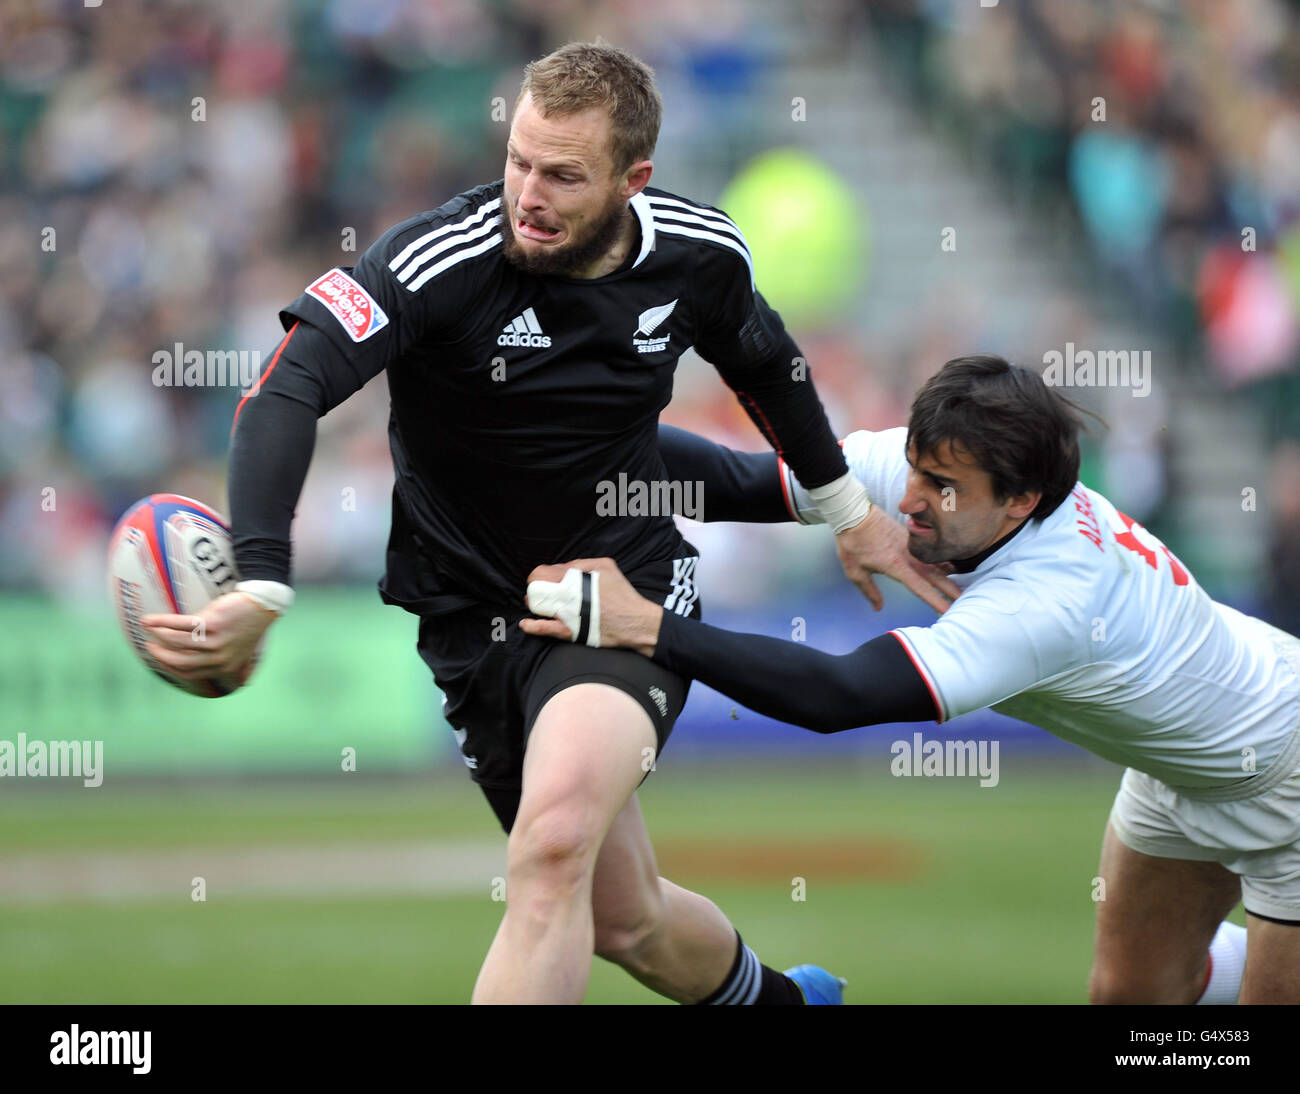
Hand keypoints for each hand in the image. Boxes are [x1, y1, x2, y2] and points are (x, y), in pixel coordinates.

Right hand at [140, 591, 277, 687]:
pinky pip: (179, 625)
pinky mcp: (211, 623)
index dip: (171, 669)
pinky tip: (149, 620)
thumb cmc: (251, 626)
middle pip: (180, 662)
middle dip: (161, 656)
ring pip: (177, 642)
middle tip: (150, 646)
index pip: (190, 673)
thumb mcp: (247, 653)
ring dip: (159, 636)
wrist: (262, 605)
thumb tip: (242, 682)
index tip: (160, 661)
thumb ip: (239, 666)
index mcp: (225, 667)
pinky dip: (161, 622)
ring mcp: (214, 641)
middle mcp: (219, 658)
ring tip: (149, 629)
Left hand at [520, 558, 662, 655]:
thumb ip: (581, 564)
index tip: (541, 579)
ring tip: (532, 603)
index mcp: (576, 577)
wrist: (634, 622)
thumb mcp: (606, 566)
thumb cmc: (622, 594)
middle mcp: (569, 595)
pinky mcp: (571, 631)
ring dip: (534, 604)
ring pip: (541, 607)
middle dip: (535, 589)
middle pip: (539, 589)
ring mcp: (568, 614)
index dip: (538, 575)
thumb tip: (560, 568)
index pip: (544, 572)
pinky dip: (534, 627)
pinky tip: (526, 624)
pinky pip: (548, 629)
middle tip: (537, 591)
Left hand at [835, 506, 961, 612]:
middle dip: (951, 590)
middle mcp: (909, 556)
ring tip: (962, 587)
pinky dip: (940, 560)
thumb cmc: (852, 543)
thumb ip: (869, 591)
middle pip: (935, 576)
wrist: (854, 512)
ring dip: (949, 576)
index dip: (935, 601)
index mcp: (896, 565)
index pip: (920, 587)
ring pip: (935, 563)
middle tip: (965, 601)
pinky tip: (949, 566)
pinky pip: (929, 551)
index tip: (947, 611)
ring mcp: (912, 545)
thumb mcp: (854, 572)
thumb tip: (878, 608)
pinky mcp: (910, 537)